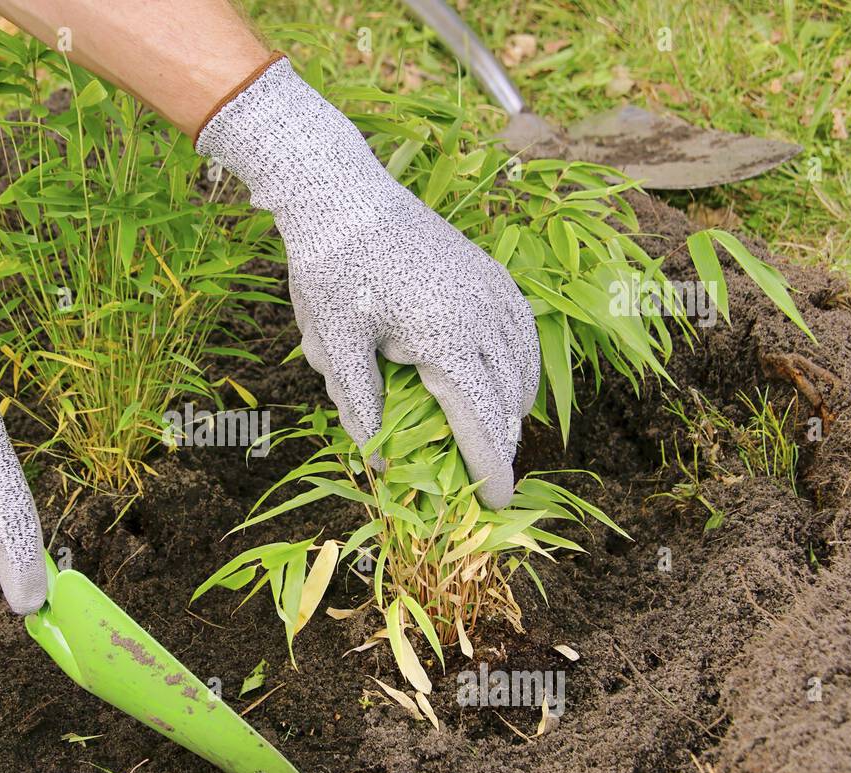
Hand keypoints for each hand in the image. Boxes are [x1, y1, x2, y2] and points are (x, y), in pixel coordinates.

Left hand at [197, 58, 538, 508]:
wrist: (340, 192)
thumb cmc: (330, 269)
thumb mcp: (335, 345)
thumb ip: (360, 404)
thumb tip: (377, 463)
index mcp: (445, 338)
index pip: (479, 419)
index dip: (489, 465)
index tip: (496, 502)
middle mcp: (481, 314)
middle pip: (506, 397)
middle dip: (501, 443)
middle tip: (489, 481)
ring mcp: (490, 288)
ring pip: (521, 363)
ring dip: (513, 404)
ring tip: (498, 436)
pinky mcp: (487, 270)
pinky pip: (519, 327)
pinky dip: (518, 362)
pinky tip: (504, 378)